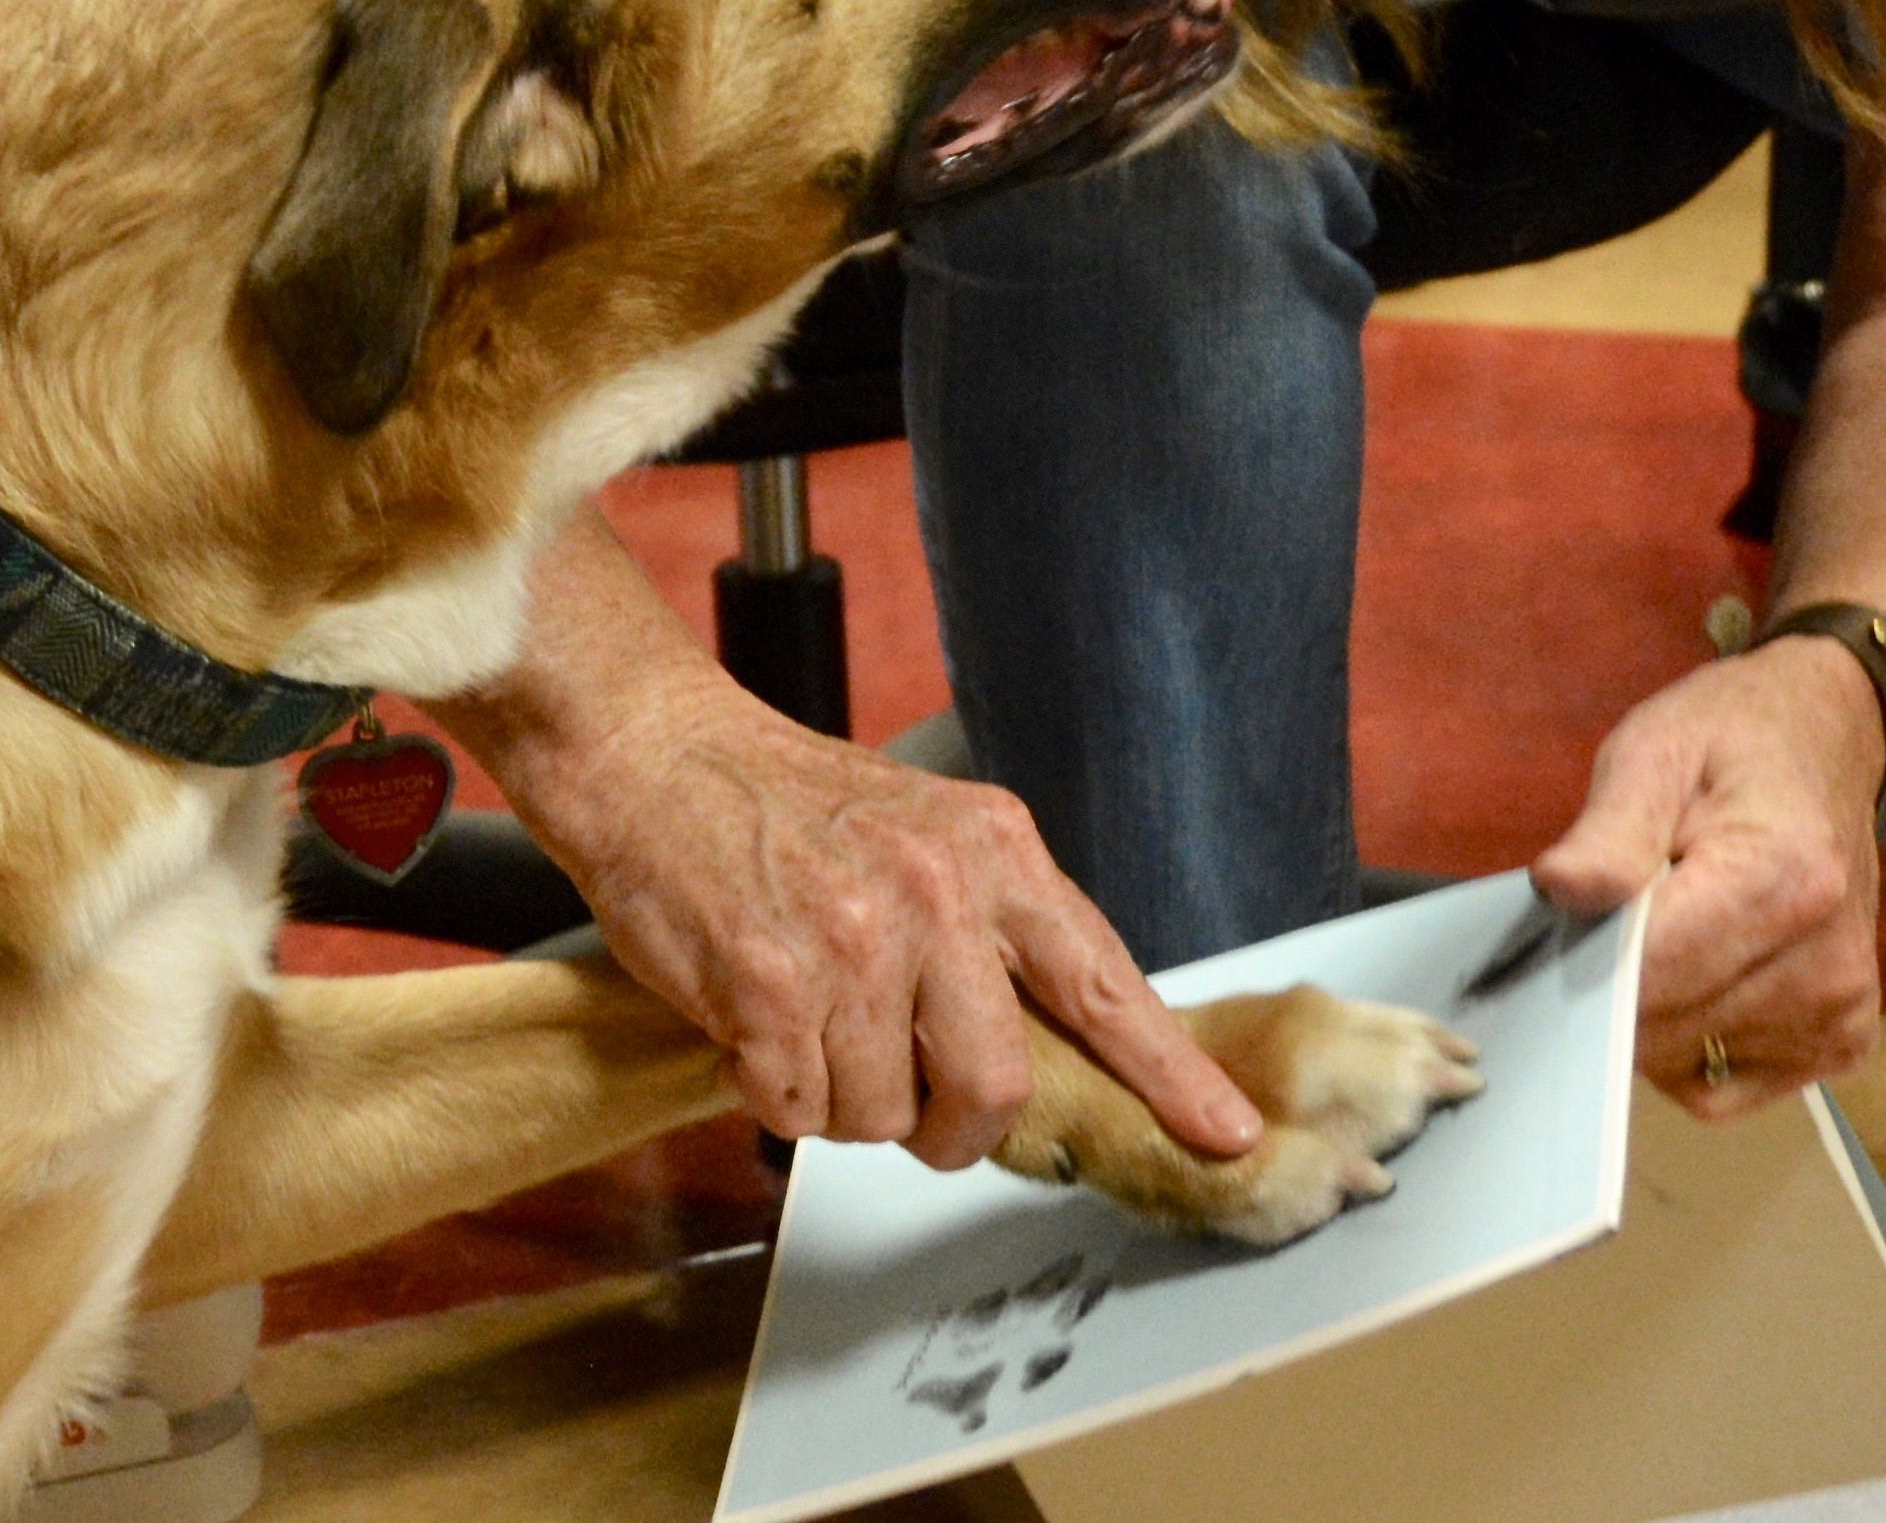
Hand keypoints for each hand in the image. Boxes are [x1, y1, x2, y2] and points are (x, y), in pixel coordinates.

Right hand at [488, 662, 1264, 1172]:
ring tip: (806, 1015)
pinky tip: (753, 1017)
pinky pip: (796, 1111)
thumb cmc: (788, 803)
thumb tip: (1056, 1052)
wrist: (659, 751)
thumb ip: (995, 931)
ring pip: (884, 1114)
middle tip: (907, 1095)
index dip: (1170, 1074)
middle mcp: (937, 893)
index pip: (1104, 982)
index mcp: (995, 851)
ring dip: (841, 1097)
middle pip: (997, 1088)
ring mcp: (851, 941)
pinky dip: (770, 1089)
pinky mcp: (766, 986)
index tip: (1227, 1134)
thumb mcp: (928, 833)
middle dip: (952, 1124)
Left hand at [1527, 636, 1885, 1118]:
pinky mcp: (1842, 1044)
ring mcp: (1840, 1013)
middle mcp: (1826, 963)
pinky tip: (1695, 978)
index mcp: (1785, 878)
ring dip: (1648, 1014)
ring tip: (1665, 933)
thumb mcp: (1655, 749)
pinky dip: (1686, 1047)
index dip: (1583, 958)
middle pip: (1664, 1025)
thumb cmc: (1732, 741)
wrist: (1827, 743)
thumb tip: (1559, 892)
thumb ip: (1610, 831)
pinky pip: (1722, 1088)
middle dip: (1608, 986)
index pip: (1652, 969)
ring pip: (1683, 1062)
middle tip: (1604, 920)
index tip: (1550, 933)